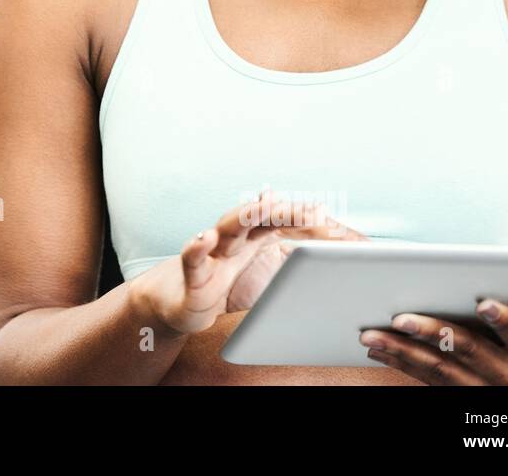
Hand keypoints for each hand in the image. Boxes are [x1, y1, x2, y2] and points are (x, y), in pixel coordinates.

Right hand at [132, 190, 369, 337]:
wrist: (176, 303)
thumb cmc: (222, 286)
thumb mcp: (264, 277)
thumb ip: (295, 263)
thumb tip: (330, 251)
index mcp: (252, 240)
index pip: (281, 222)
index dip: (303, 219)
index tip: (328, 217)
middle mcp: (233, 241)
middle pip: (259, 218)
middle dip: (284, 210)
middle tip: (310, 207)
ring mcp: (212, 256)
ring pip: (227, 229)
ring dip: (245, 216)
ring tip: (263, 205)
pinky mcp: (193, 278)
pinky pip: (193, 259)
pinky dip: (197, 248)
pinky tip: (205, 239)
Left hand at [358, 283, 507, 384]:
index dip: (507, 323)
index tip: (484, 301)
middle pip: (469, 356)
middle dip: (434, 335)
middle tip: (401, 316)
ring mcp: (486, 392)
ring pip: (441, 372)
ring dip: (403, 353)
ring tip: (370, 334)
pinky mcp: (466, 395)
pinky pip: (430, 381)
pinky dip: (402, 364)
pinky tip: (377, 347)